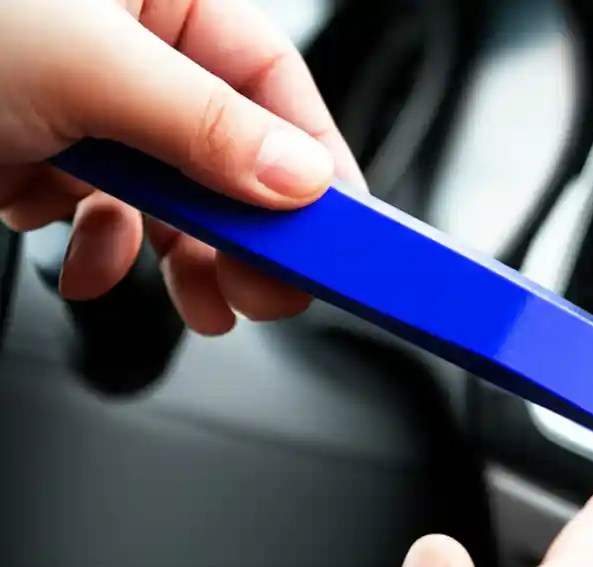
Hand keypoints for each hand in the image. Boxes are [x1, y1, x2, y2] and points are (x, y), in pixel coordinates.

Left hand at [0, 0, 363, 334]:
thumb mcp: (89, 69)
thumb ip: (204, 125)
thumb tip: (301, 179)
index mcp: (165, 1)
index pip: (273, 82)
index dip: (312, 161)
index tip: (337, 235)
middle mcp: (134, 54)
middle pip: (231, 157)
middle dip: (246, 232)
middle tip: (267, 284)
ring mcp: (86, 108)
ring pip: (173, 201)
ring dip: (186, 258)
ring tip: (202, 298)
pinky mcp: (42, 155)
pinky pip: (102, 216)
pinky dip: (101, 252)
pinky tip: (91, 264)